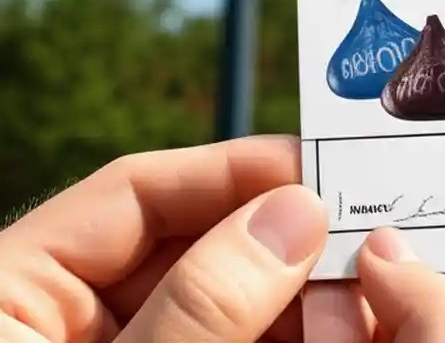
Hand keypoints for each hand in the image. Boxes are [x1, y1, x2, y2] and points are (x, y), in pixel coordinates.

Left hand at [0, 135, 444, 341]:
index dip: (232, 171)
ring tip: (355, 305)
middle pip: (190, 247)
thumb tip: (293, 218)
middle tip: (358, 244)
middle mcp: (60, 324)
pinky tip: (330, 340)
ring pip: (223, 307)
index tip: (318, 172)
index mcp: (9, 293)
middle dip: (278, 244)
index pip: (136, 194)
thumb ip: (198, 309)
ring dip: (294, 302)